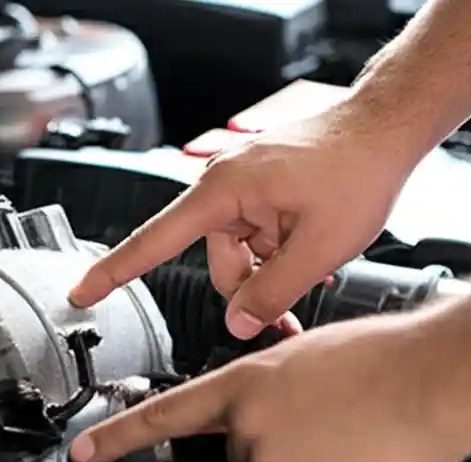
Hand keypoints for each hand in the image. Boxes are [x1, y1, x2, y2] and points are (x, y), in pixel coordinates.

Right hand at [68, 101, 418, 339]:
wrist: (388, 128)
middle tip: (294, 302)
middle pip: (216, 262)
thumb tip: (239, 324)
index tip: (82, 293)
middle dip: (253, 286)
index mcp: (222, 191)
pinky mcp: (262, 187)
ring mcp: (244, 184)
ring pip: (241, 253)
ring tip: (316, 260)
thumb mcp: (320, 247)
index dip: (113, 273)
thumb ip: (273, 292)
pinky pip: (258, 234)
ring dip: (273, 268)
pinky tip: (312, 246)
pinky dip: (281, 249)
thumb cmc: (359, 169)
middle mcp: (224, 183)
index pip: (152, 241)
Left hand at [68, 315, 465, 461]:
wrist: (434, 380)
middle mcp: (247, 430)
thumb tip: (274, 419)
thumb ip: (273, 392)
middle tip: (329, 435)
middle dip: (281, 458)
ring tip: (351, 447)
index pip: (165, 416)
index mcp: (244, 385)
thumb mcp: (308, 359)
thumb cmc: (387, 362)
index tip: (84, 453)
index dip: (119, 437)